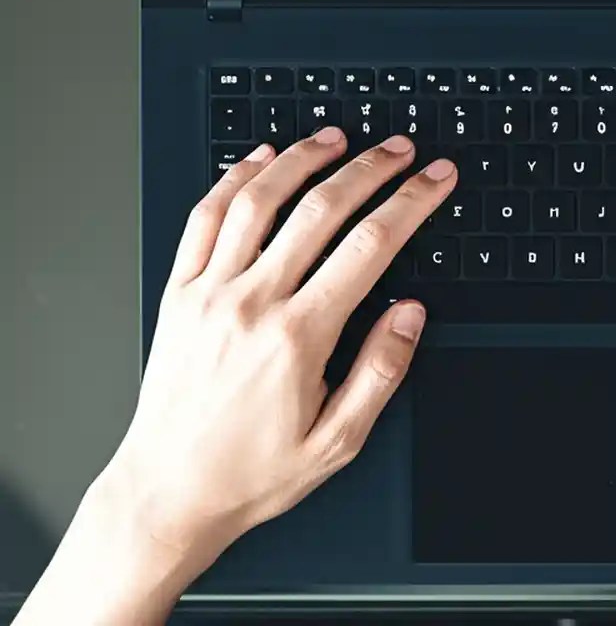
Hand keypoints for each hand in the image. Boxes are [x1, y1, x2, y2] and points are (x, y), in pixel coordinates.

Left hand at [17, 127, 456, 624]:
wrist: (169, 491)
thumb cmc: (251, 472)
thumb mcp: (338, 441)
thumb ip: (381, 371)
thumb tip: (410, 313)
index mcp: (299, 337)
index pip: (369, 246)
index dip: (411, 203)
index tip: (434, 179)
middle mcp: (252, 303)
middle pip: (320, 210)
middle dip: (370, 170)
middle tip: (399, 149)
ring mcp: (210, 293)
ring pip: (259, 200)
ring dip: (302, 159)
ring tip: (336, 137)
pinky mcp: (179, 294)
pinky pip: (204, 218)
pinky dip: (233, 180)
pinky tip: (258, 160)